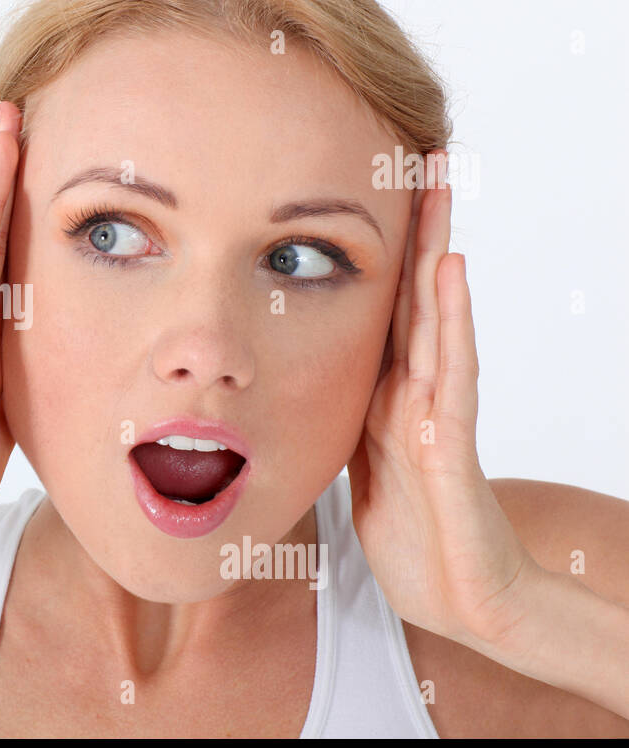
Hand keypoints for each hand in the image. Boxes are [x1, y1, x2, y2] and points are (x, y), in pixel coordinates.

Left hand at [347, 151, 541, 647]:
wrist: (457, 597)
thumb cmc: (409, 532)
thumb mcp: (354, 462)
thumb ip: (337, 418)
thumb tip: (291, 387)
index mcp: (383, 391)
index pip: (378, 304)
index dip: (374, 247)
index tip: (362, 185)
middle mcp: (413, 387)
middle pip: (410, 291)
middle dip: (413, 224)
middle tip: (413, 150)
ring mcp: (437, 410)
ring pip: (435, 314)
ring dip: (434, 248)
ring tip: (437, 184)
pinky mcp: (449, 445)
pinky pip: (452, 373)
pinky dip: (451, 321)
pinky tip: (449, 271)